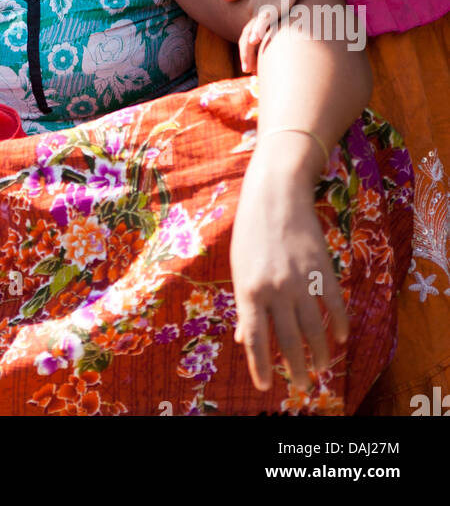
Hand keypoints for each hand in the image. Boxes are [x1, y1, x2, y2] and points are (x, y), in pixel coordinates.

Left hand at [222, 0, 309, 73]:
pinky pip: (267, 18)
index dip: (245, 47)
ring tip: (248, 65)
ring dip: (249, 49)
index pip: (247, 31)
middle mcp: (258, 8)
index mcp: (254, 5)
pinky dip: (260, 29)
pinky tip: (255, 40)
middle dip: (245, 54)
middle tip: (246, 70)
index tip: (248, 62)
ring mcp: (267, 5)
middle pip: (247, 35)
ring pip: (254, 31)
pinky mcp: (279, 1)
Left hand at [230, 145, 348, 394]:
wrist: (276, 193)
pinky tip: (340, 339)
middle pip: (288, 341)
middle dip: (294, 368)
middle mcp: (274, 289)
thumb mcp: (238, 267)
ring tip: (321, 368)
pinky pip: (334, 306)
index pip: (255, 340)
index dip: (259, 367)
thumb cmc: (250, 231)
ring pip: (314, 330)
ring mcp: (301, 280)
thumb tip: (245, 340)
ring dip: (319, 354)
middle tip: (299, 384)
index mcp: (248, 289)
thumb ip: (245, 304)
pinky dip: (339, 325)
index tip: (264, 386)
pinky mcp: (323, 269)